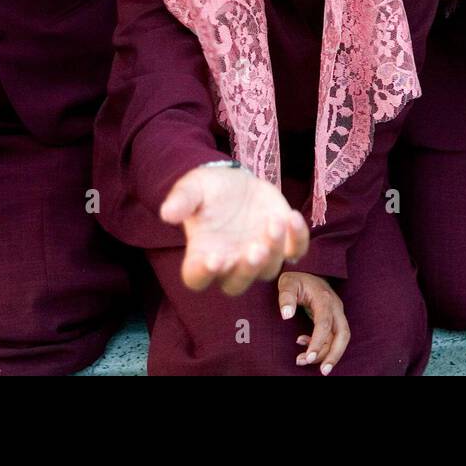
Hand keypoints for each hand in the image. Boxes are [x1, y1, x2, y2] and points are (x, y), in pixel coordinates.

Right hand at [159, 164, 309, 295]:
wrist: (235, 180)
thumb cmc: (208, 189)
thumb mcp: (192, 188)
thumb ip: (182, 201)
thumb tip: (167, 213)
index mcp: (202, 255)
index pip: (197, 278)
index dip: (205, 273)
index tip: (215, 258)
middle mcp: (230, 263)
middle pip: (236, 285)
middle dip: (247, 271)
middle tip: (254, 250)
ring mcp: (258, 255)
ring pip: (269, 270)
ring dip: (273, 250)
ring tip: (274, 223)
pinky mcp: (282, 242)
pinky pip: (296, 250)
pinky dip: (299, 239)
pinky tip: (293, 217)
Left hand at [278, 271, 348, 374]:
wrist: (307, 271)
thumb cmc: (296, 279)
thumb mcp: (287, 283)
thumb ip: (286, 297)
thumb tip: (286, 315)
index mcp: (324, 298)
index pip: (325, 324)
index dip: (318, 342)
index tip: (307, 357)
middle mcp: (335, 306)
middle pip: (343, 334)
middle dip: (335, 354)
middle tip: (323, 371)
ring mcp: (336, 313)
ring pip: (339, 338)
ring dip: (325, 353)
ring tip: (303, 360)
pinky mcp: (333, 319)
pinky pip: (332, 337)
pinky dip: (321, 346)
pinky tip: (303, 345)